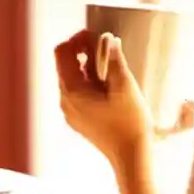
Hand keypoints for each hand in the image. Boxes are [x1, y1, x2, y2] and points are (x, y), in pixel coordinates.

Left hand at [54, 29, 153, 166]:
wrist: (131, 157)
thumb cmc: (130, 124)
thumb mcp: (125, 87)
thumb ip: (115, 60)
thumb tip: (109, 39)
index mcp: (72, 91)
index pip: (62, 53)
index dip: (77, 38)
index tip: (97, 35)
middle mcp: (65, 101)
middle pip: (65, 65)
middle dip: (83, 51)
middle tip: (108, 48)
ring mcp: (70, 112)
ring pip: (72, 78)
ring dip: (89, 66)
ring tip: (112, 66)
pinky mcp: (79, 119)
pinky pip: (78, 92)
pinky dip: (90, 82)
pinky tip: (110, 85)